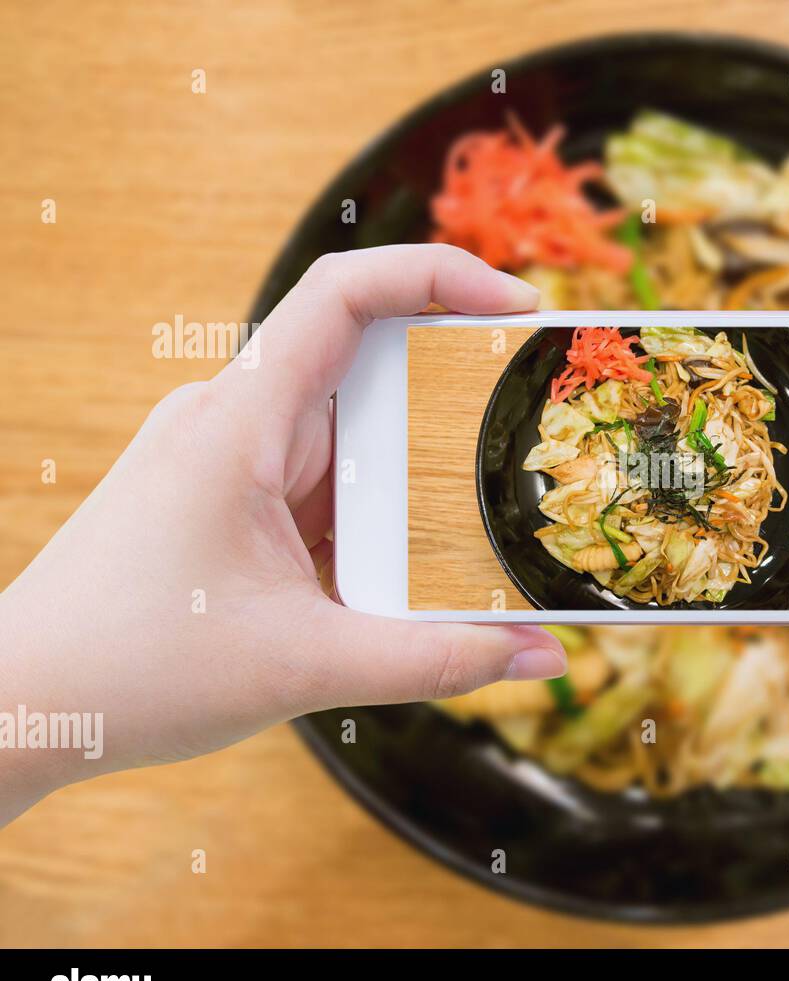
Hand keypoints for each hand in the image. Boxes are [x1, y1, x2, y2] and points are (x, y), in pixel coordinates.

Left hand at [0, 245, 565, 825]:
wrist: (20, 705)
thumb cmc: (131, 670)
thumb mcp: (306, 667)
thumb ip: (436, 661)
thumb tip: (544, 654)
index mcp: (238, 423)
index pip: (343, 295)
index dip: (437, 275)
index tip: (518, 304)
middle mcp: (234, 422)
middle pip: (366, 363)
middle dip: (458, 385)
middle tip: (541, 415)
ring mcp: (232, 460)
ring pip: (352, 433)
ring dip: (421, 465)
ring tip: (498, 505)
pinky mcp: (234, 501)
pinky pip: (328, 483)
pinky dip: (383, 512)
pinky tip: (424, 560)